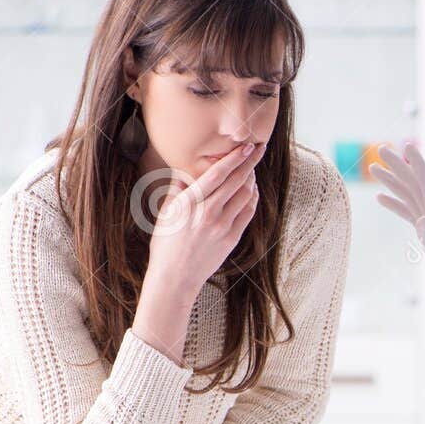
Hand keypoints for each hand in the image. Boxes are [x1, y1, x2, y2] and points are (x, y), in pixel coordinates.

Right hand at [142, 140, 264, 300]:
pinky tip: (251, 190)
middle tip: (259, 148)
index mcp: (189, 202)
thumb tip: (184, 168)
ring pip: (245, 195)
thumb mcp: (165, 212)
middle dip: (250, 161)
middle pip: (236, 181)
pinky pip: (247, 212)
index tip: (247, 146)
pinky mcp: (231, 238)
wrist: (175, 276)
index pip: (218, 174)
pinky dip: (252, 198)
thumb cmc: (166, 243)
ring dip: (251, 179)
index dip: (235, 158)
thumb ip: (177, 188)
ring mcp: (222, 226)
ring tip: (251, 169)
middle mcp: (208, 212)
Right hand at [369, 142, 424, 325]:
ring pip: (412, 198)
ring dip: (395, 182)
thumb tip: (421, 220)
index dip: (418, 166)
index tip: (405, 147)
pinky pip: (410, 215)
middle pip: (417, 187)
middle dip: (400, 167)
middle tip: (381, 149)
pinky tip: (382, 199)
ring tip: (375, 168)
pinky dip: (396, 204)